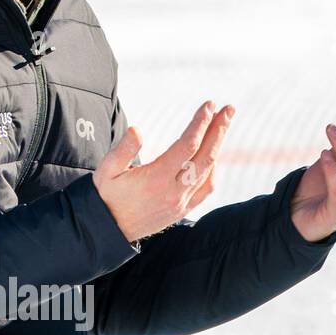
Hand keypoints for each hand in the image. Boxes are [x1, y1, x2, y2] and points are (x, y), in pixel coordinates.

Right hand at [93, 100, 234, 242]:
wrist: (108, 229)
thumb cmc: (107, 195)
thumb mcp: (107, 170)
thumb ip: (122, 150)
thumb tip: (137, 130)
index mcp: (157, 178)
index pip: (187, 145)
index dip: (201, 123)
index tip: (209, 105)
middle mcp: (174, 191)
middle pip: (205, 155)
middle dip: (219, 129)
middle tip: (228, 109)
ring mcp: (181, 202)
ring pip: (209, 170)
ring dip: (218, 145)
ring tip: (223, 124)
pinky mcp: (183, 210)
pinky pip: (207, 188)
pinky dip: (214, 169)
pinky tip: (213, 155)